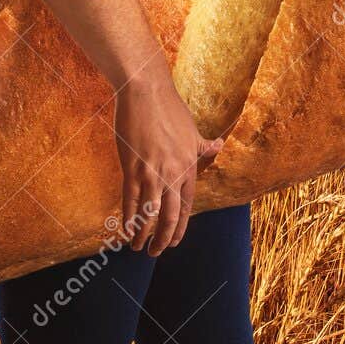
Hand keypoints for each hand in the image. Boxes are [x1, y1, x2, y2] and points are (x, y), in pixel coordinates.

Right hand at [113, 70, 223, 255]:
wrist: (146, 91)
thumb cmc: (169, 108)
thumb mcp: (191, 129)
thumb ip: (203, 144)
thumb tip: (219, 145)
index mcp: (188, 166)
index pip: (186, 205)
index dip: (180, 226)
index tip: (174, 240)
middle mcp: (173, 174)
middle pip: (169, 216)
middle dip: (164, 239)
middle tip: (157, 252)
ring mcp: (152, 172)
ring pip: (150, 214)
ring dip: (144, 235)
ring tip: (138, 248)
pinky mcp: (132, 167)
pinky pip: (131, 201)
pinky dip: (128, 219)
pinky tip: (125, 231)